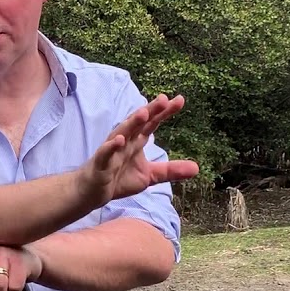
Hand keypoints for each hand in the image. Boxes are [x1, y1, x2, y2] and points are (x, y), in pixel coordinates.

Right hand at [78, 94, 199, 205]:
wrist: (92, 191)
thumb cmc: (118, 178)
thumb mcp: (149, 175)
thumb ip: (170, 170)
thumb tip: (197, 168)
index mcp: (136, 141)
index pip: (152, 123)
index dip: (164, 112)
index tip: (179, 100)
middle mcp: (125, 141)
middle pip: (138, 123)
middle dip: (150, 111)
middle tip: (163, 99)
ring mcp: (112, 151)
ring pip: (122, 133)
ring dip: (132, 123)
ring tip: (143, 113)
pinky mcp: (100, 163)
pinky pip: (106, 153)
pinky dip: (111, 146)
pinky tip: (119, 140)